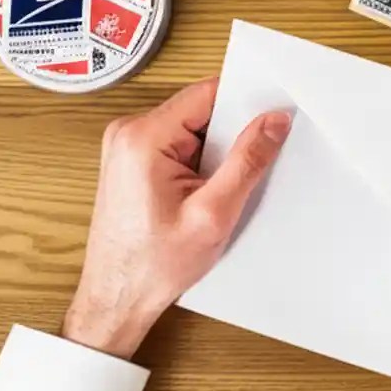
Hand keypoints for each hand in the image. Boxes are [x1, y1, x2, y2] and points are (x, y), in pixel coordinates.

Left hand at [62, 77, 290, 358]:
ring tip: (213, 193)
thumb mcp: (213, 213)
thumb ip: (248, 161)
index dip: (244, 104)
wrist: (117, 297)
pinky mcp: (132, 160)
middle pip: (200, 109)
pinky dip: (199, 163)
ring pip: (192, 128)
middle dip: (229, 136)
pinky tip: (200, 195)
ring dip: (214, 153)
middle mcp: (128, 134)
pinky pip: (179, 145)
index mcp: (143, 138)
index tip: (268, 123)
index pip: (207, 92)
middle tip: (235, 176)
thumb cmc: (152, 265)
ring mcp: (127, 146)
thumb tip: (273, 122)